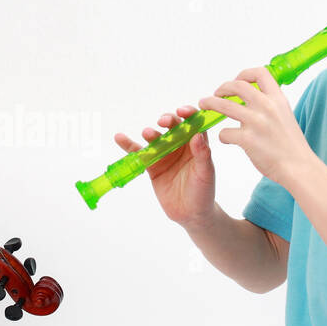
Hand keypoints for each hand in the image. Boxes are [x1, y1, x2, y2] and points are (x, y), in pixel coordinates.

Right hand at [114, 104, 215, 227]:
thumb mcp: (206, 173)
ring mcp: (165, 154)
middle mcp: (180, 145)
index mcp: (197, 144)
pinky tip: (120, 138)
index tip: (182, 111)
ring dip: (151, 133)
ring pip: (156, 138)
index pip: (194, 123)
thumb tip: (198, 135)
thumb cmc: (203, 191)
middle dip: (168, 120)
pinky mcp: (152, 165)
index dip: (188, 114)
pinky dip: (128, 145)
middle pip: (173, 127)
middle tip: (164, 121)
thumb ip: (202, 154)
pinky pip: (139, 153)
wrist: (190, 214)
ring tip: (148, 133)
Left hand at [199, 67, 311, 186]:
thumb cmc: (292, 146)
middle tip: (216, 94)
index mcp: (278, 99)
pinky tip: (227, 139)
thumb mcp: (286, 116)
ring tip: (204, 105)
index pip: (260, 73)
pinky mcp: (247, 139)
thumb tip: (253, 98)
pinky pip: (224, 133)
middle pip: (237, 85)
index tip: (237, 80)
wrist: (299, 167)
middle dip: (223, 87)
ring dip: (210, 103)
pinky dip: (222, 136)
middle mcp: (266, 106)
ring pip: (224, 105)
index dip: (244, 74)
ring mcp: (256, 122)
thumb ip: (270, 105)